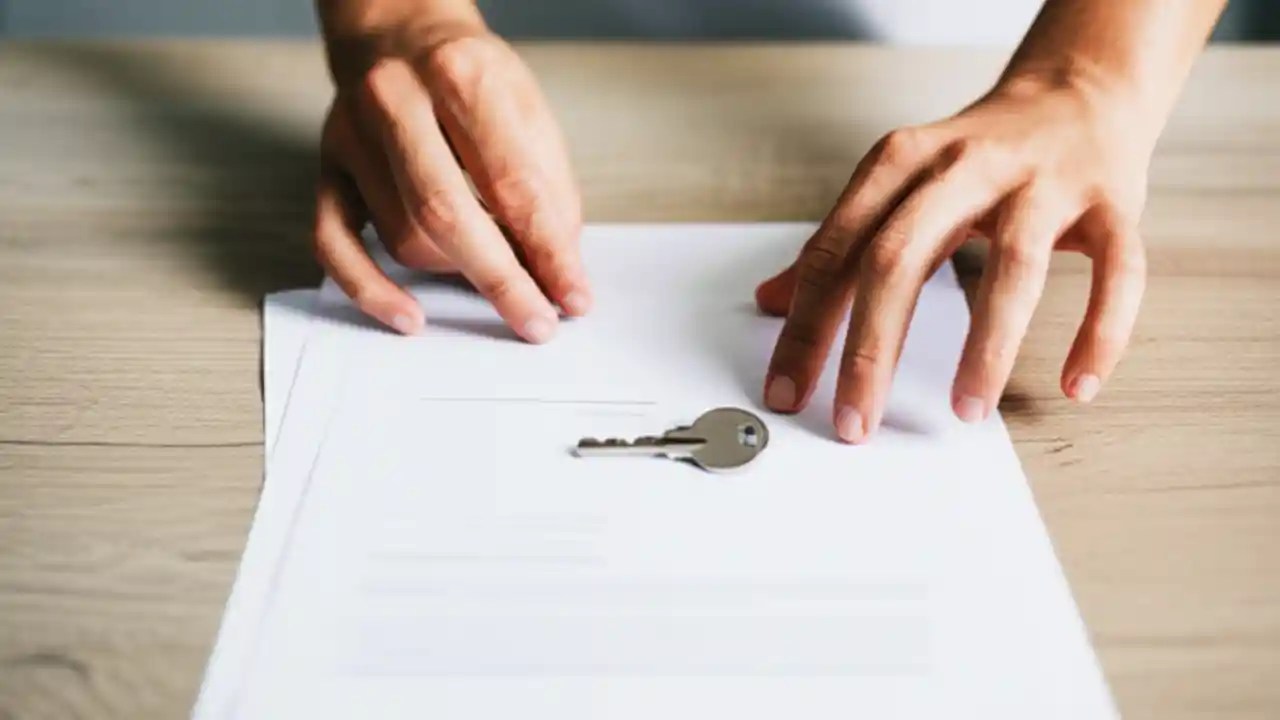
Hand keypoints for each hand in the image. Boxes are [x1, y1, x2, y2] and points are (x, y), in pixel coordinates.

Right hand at [314, 18, 585, 341]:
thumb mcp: (528, 111)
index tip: (572, 296)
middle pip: (446, 213)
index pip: (510, 181)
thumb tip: (556, 272)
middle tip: (537, 322)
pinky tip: (409, 316)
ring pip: (405, 236)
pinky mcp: (327, 166)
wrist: (398, 33)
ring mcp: (351, 135)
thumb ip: (546, 189)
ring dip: (457, 269)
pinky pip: (334, 244)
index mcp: (461, 74)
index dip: (547, 250)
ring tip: (492, 265)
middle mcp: (395, 98)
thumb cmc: (470, 78)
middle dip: (501, 280)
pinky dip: (370, 289)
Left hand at [757, 74, 1150, 441]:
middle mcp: (966, 165)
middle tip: (855, 421)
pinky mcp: (1112, 202)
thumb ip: (837, 244)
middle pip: (903, 256)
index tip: (786, 390)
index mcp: (901, 162)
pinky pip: (1116, 271)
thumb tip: (771, 301)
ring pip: (1014, 265)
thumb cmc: (974, 155)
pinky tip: (1076, 384)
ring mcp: (1043, 182)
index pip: (837, 251)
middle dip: (871, 348)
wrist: (1073, 93)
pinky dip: (1100, 330)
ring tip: (965, 411)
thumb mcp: (894, 185)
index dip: (805, 326)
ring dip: (986, 347)